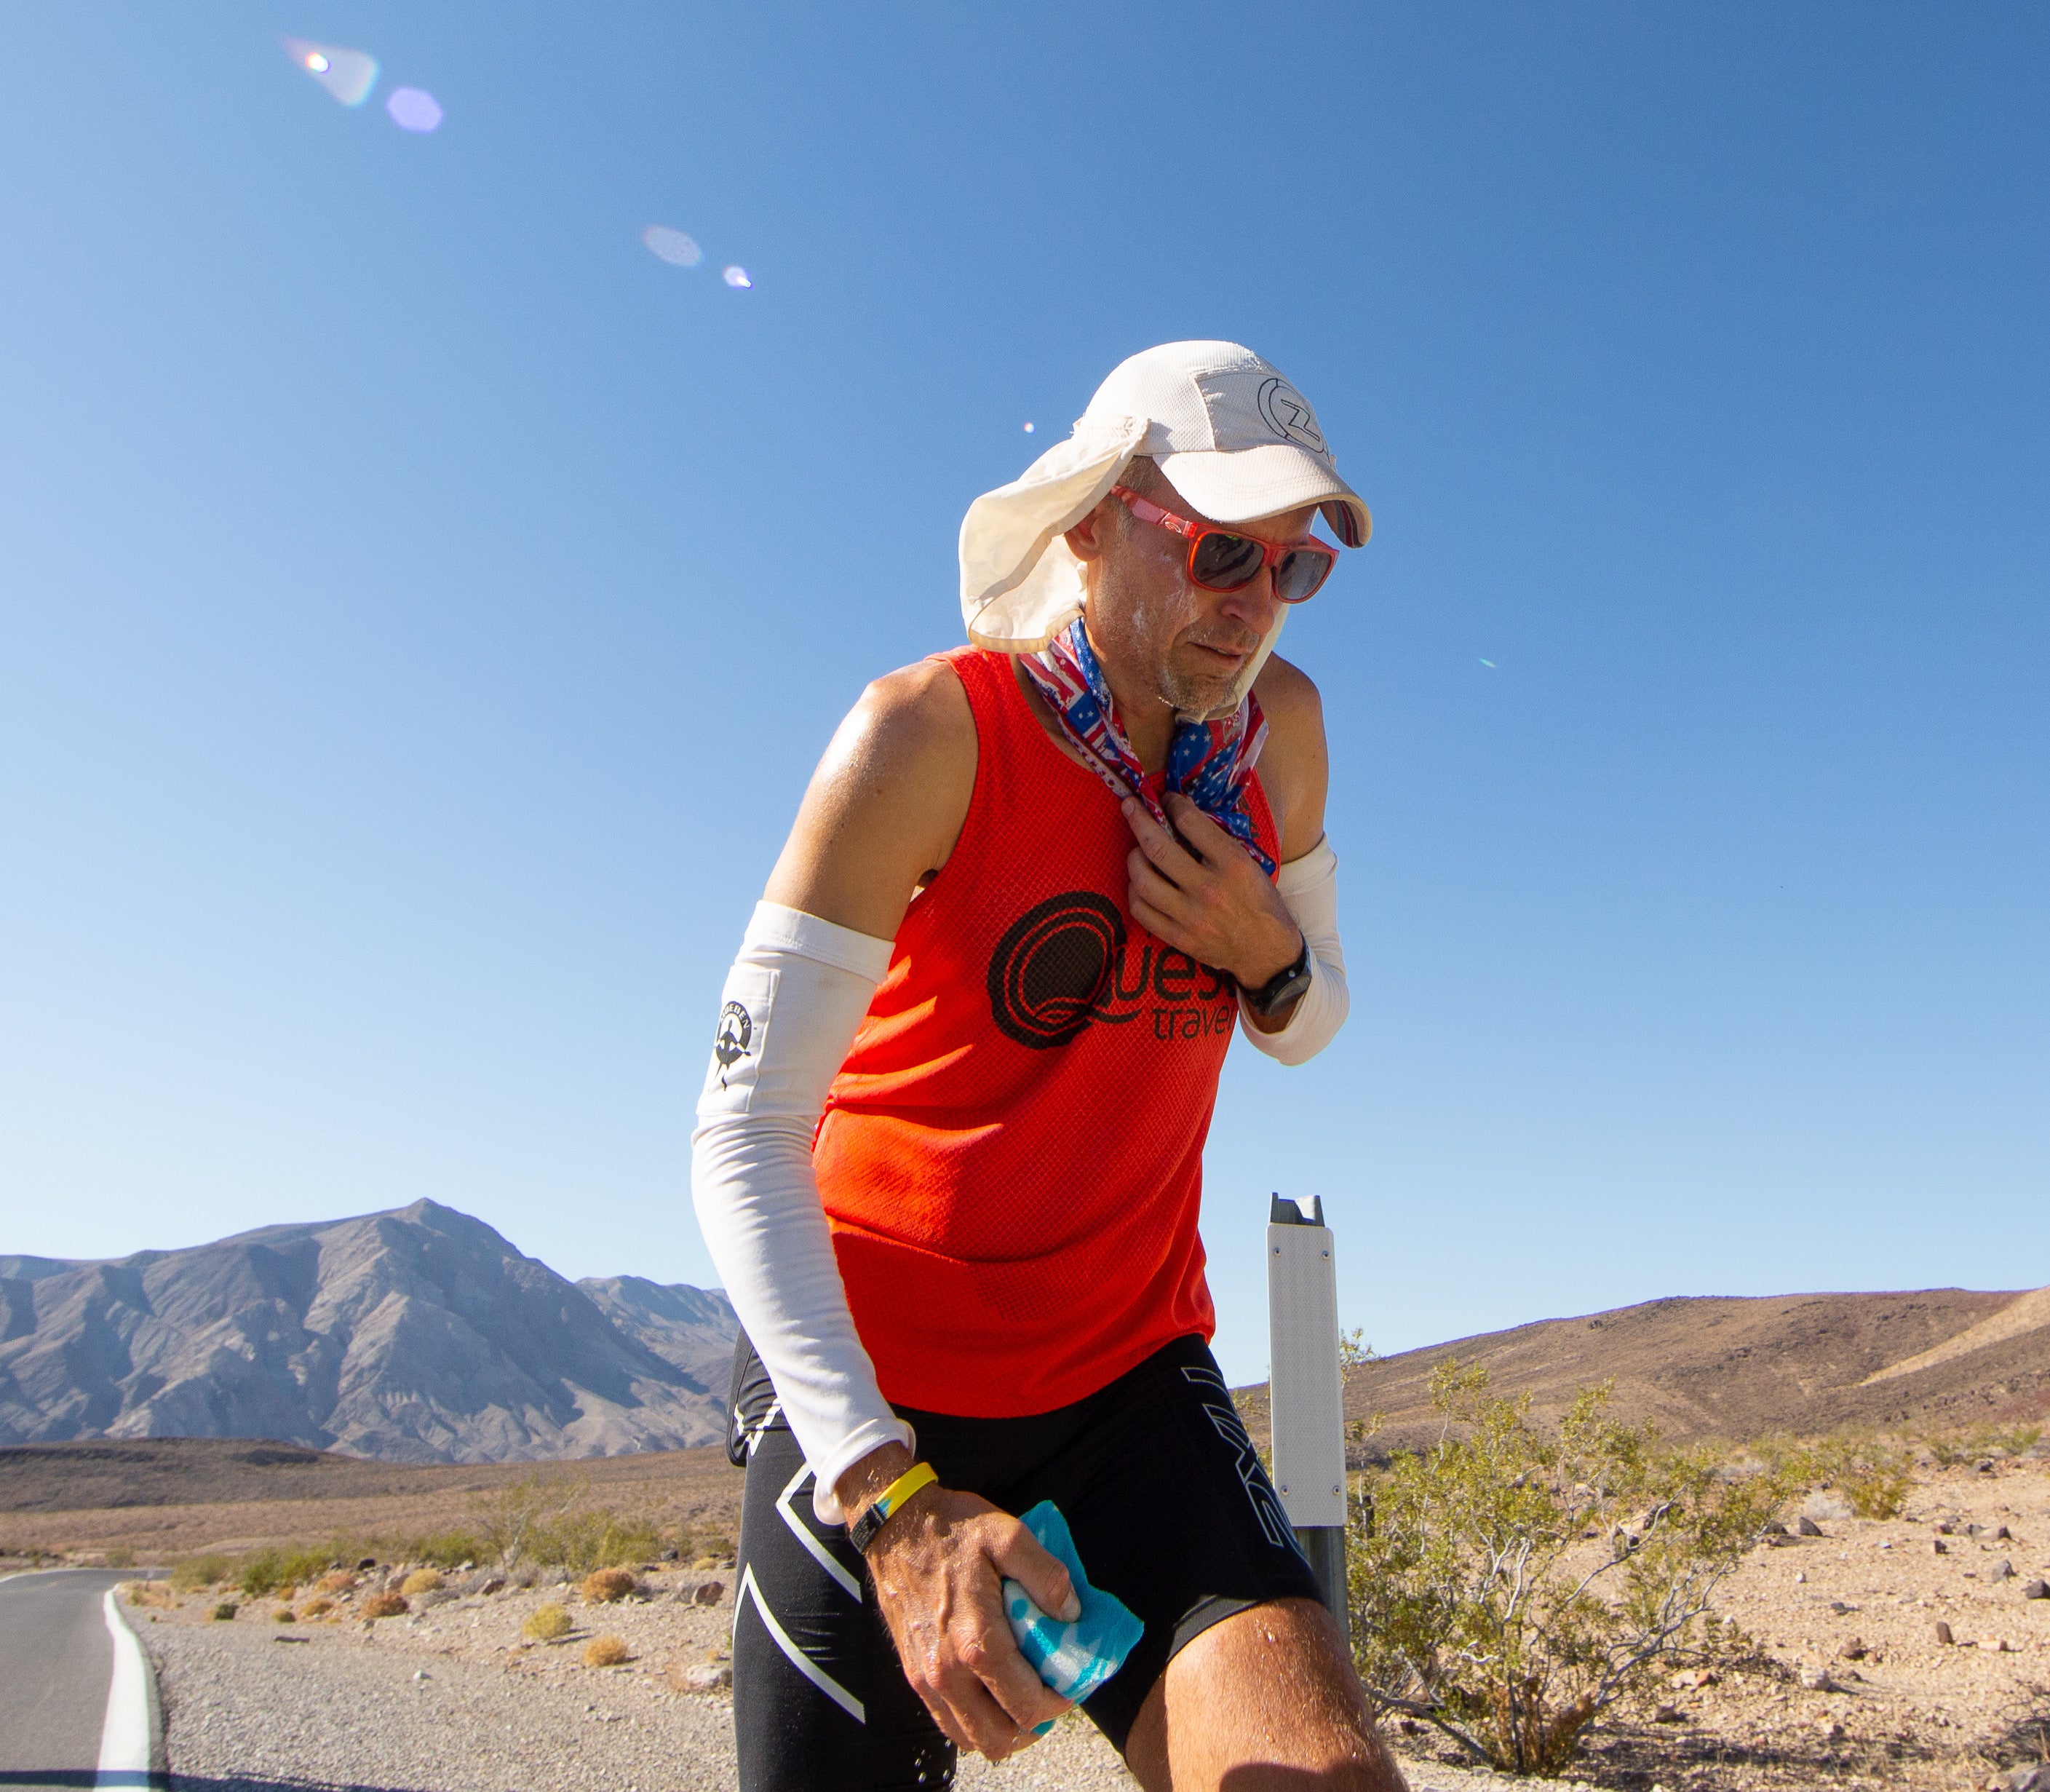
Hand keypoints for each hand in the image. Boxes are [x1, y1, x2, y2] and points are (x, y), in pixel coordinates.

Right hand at [859, 1481, 1078, 1758]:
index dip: (1059, 1703)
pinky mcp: (913, 1673)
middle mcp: (948, 1672)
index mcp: (977, 1642)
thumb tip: (1072, 1616)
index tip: (1071, 1683)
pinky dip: (975, 1722)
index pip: (1027, 1705)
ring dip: (1004, 1729)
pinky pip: (948, 1722)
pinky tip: (991, 1693)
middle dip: (1034, 1724)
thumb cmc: (954, 1528)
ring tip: (1023, 1698)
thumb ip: (1047, 1577)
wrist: (895, 1524)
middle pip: (1001, 1737)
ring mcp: (926, 1678)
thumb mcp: (1008, 1536)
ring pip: (972, 1738)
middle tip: (1050, 1694)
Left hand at [1123, 793, 1302, 991]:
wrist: (1266, 952)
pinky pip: (1141, 911)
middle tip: (1130, 806)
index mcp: (1233, 864)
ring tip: (1136, 850)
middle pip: (1159, 848)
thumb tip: (1180, 817)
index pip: (1192, 823)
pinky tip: (1140, 883)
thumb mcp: (1250, 865)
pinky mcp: (1179, 938)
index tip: (1166, 799)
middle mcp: (1209, 889)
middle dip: (1139, 820)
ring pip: (1144, 880)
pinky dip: (1135, 892)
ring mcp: (1191, 917)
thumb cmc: (1259, 902)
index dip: (1173, 804)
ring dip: (1134, 858)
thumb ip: (1217, 843)